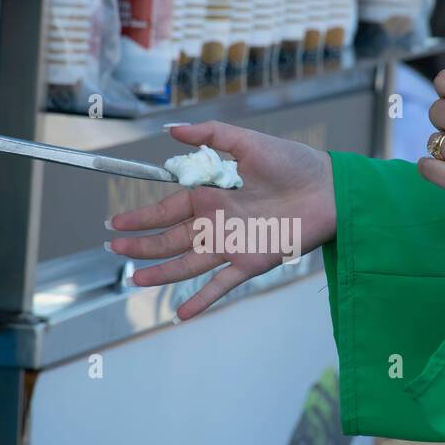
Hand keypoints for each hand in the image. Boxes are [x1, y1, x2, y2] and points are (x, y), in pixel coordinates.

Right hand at [107, 121, 335, 319]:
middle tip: (113, 251)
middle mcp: (217, 222)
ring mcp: (233, 244)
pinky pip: (223, 283)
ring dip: (162, 273)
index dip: (141, 218)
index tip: (115, 224)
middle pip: (171, 239)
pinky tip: (181, 314)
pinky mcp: (252, 260)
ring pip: (188, 263)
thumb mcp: (248, 142)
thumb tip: (171, 131)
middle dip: (141, 247)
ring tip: (134, 280)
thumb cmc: (294, 162)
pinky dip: (203, 299)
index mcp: (212, 195)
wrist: (331, 188)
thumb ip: (210, 135)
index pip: (167, 210)